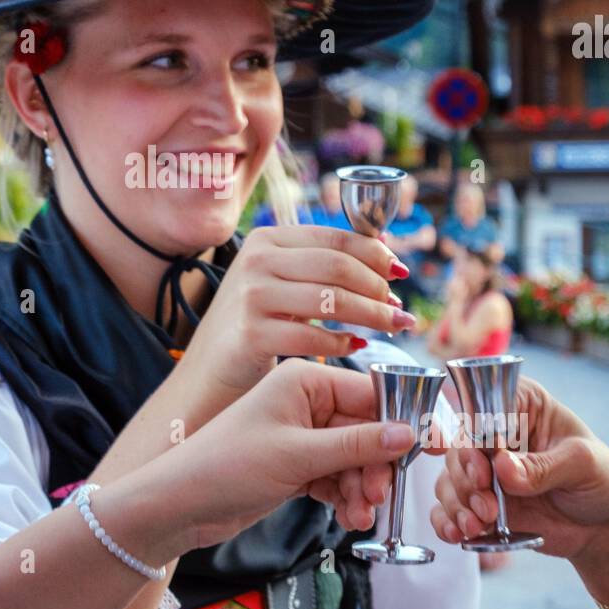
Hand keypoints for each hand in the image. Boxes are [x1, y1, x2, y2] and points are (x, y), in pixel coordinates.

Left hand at [159, 359, 418, 549]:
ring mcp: (302, 435)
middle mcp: (305, 403)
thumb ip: (356, 445)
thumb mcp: (298, 454)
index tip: (432, 445)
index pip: (370, 393)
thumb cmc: (227, 464)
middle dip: (377, 465)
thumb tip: (407, 434)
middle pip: (367, 430)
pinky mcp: (297, 466)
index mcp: (304, 380)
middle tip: (379, 493)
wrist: (180, 504)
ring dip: (363, 487)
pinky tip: (347, 515)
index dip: (402, 420)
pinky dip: (345, 496)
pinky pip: (338, 477)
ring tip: (359, 513)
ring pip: (355, 459)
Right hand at [178, 225, 413, 398]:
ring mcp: (251, 297)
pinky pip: (314, 338)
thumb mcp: (280, 280)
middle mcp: (256, 261)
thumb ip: (321, 261)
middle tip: (399, 308)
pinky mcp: (252, 334)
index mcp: (266, 238)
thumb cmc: (254, 323)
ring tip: (393, 326)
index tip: (401, 273)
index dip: (376, 254)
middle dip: (379, 288)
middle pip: (339, 267)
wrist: (208, 371)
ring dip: (372, 315)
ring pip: (332, 300)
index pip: (336, 238)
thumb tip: (383, 245)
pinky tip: (357, 346)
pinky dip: (343, 343)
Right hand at [429, 377, 608, 559]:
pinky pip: (449, 508)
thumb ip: (543, 467)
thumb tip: (502, 468)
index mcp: (520, 405)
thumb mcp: (582, 464)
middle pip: (458, 448)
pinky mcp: (479, 500)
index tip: (482, 468)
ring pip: (449, 479)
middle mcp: (495, 434)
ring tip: (478, 524)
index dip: (475, 438)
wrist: (606, 526)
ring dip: (458, 504)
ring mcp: (485, 469)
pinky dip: (447, 520)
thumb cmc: (601, 479)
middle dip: (466, 480)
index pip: (483, 409)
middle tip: (486, 505)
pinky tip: (456, 533)